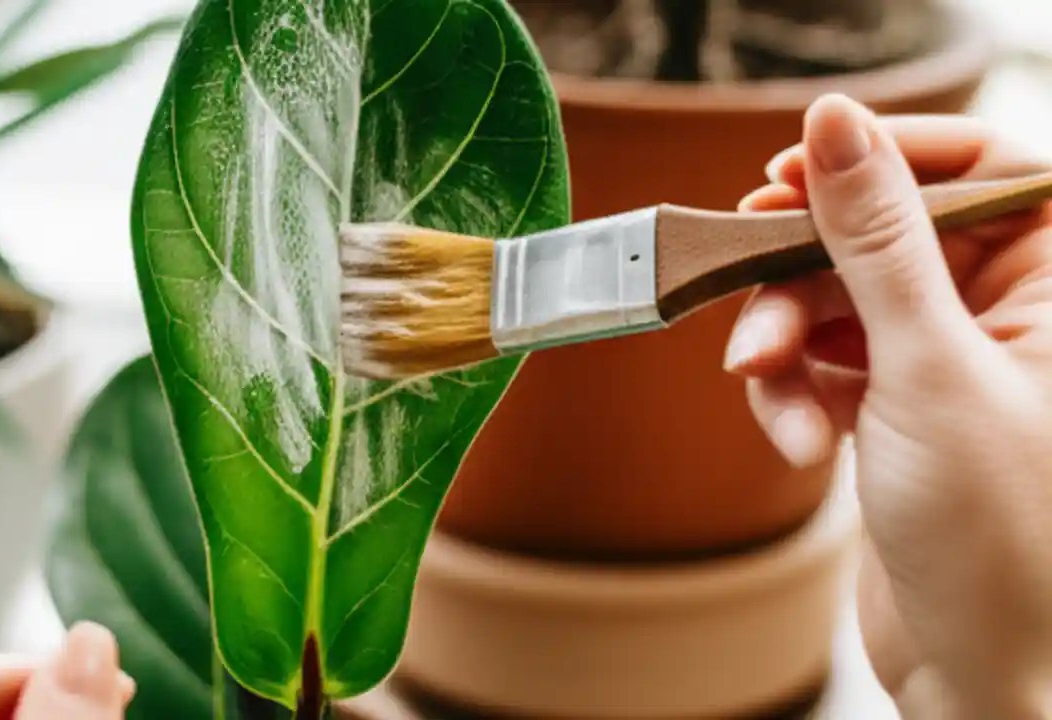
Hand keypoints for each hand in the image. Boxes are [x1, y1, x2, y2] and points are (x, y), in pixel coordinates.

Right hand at [729, 95, 1051, 717]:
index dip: (879, 158)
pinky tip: (797, 443)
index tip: (791, 173)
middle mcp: (1002, 309)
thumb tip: (835, 124)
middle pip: (874, 234)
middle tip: (748, 302)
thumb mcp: (928, 367)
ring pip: (831, 298)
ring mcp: (940, 358)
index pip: (972, 165)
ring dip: (784, 346)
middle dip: (801, 276)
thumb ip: (875, 238)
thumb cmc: (999, 535)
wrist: (974, 672)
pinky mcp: (889, 404)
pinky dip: (790, 394)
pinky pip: (816, 360)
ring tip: (771, 395)